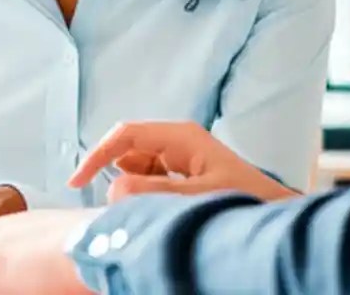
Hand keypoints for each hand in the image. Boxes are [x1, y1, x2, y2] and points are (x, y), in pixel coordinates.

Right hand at [70, 121, 296, 202]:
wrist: (272, 212)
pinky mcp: (180, 173)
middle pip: (126, 148)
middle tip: (108, 205)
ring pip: (135, 166)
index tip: (76, 182)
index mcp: (180, 136)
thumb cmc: (244, 199)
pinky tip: (147, 208)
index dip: (97, 155)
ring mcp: (178, 156)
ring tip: (138, 210)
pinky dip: (138, 192)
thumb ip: (154, 192)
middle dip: (111, 173)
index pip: (125, 136)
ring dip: (127, 186)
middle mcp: (176, 141)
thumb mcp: (196, 196)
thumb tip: (113, 188)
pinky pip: (147, 178)